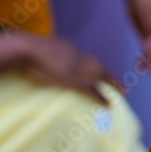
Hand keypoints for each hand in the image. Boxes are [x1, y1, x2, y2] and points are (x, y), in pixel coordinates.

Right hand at [0, 32, 121, 104]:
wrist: (27, 50)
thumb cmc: (26, 51)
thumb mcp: (40, 49)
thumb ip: (47, 54)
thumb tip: (44, 58)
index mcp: (69, 48)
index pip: (85, 59)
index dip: (93, 68)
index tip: (99, 74)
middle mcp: (77, 56)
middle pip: (97, 66)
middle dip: (110, 75)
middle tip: (122, 84)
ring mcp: (76, 68)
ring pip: (100, 76)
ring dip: (113, 84)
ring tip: (124, 92)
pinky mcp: (73, 80)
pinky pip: (91, 89)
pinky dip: (101, 96)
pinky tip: (109, 103)